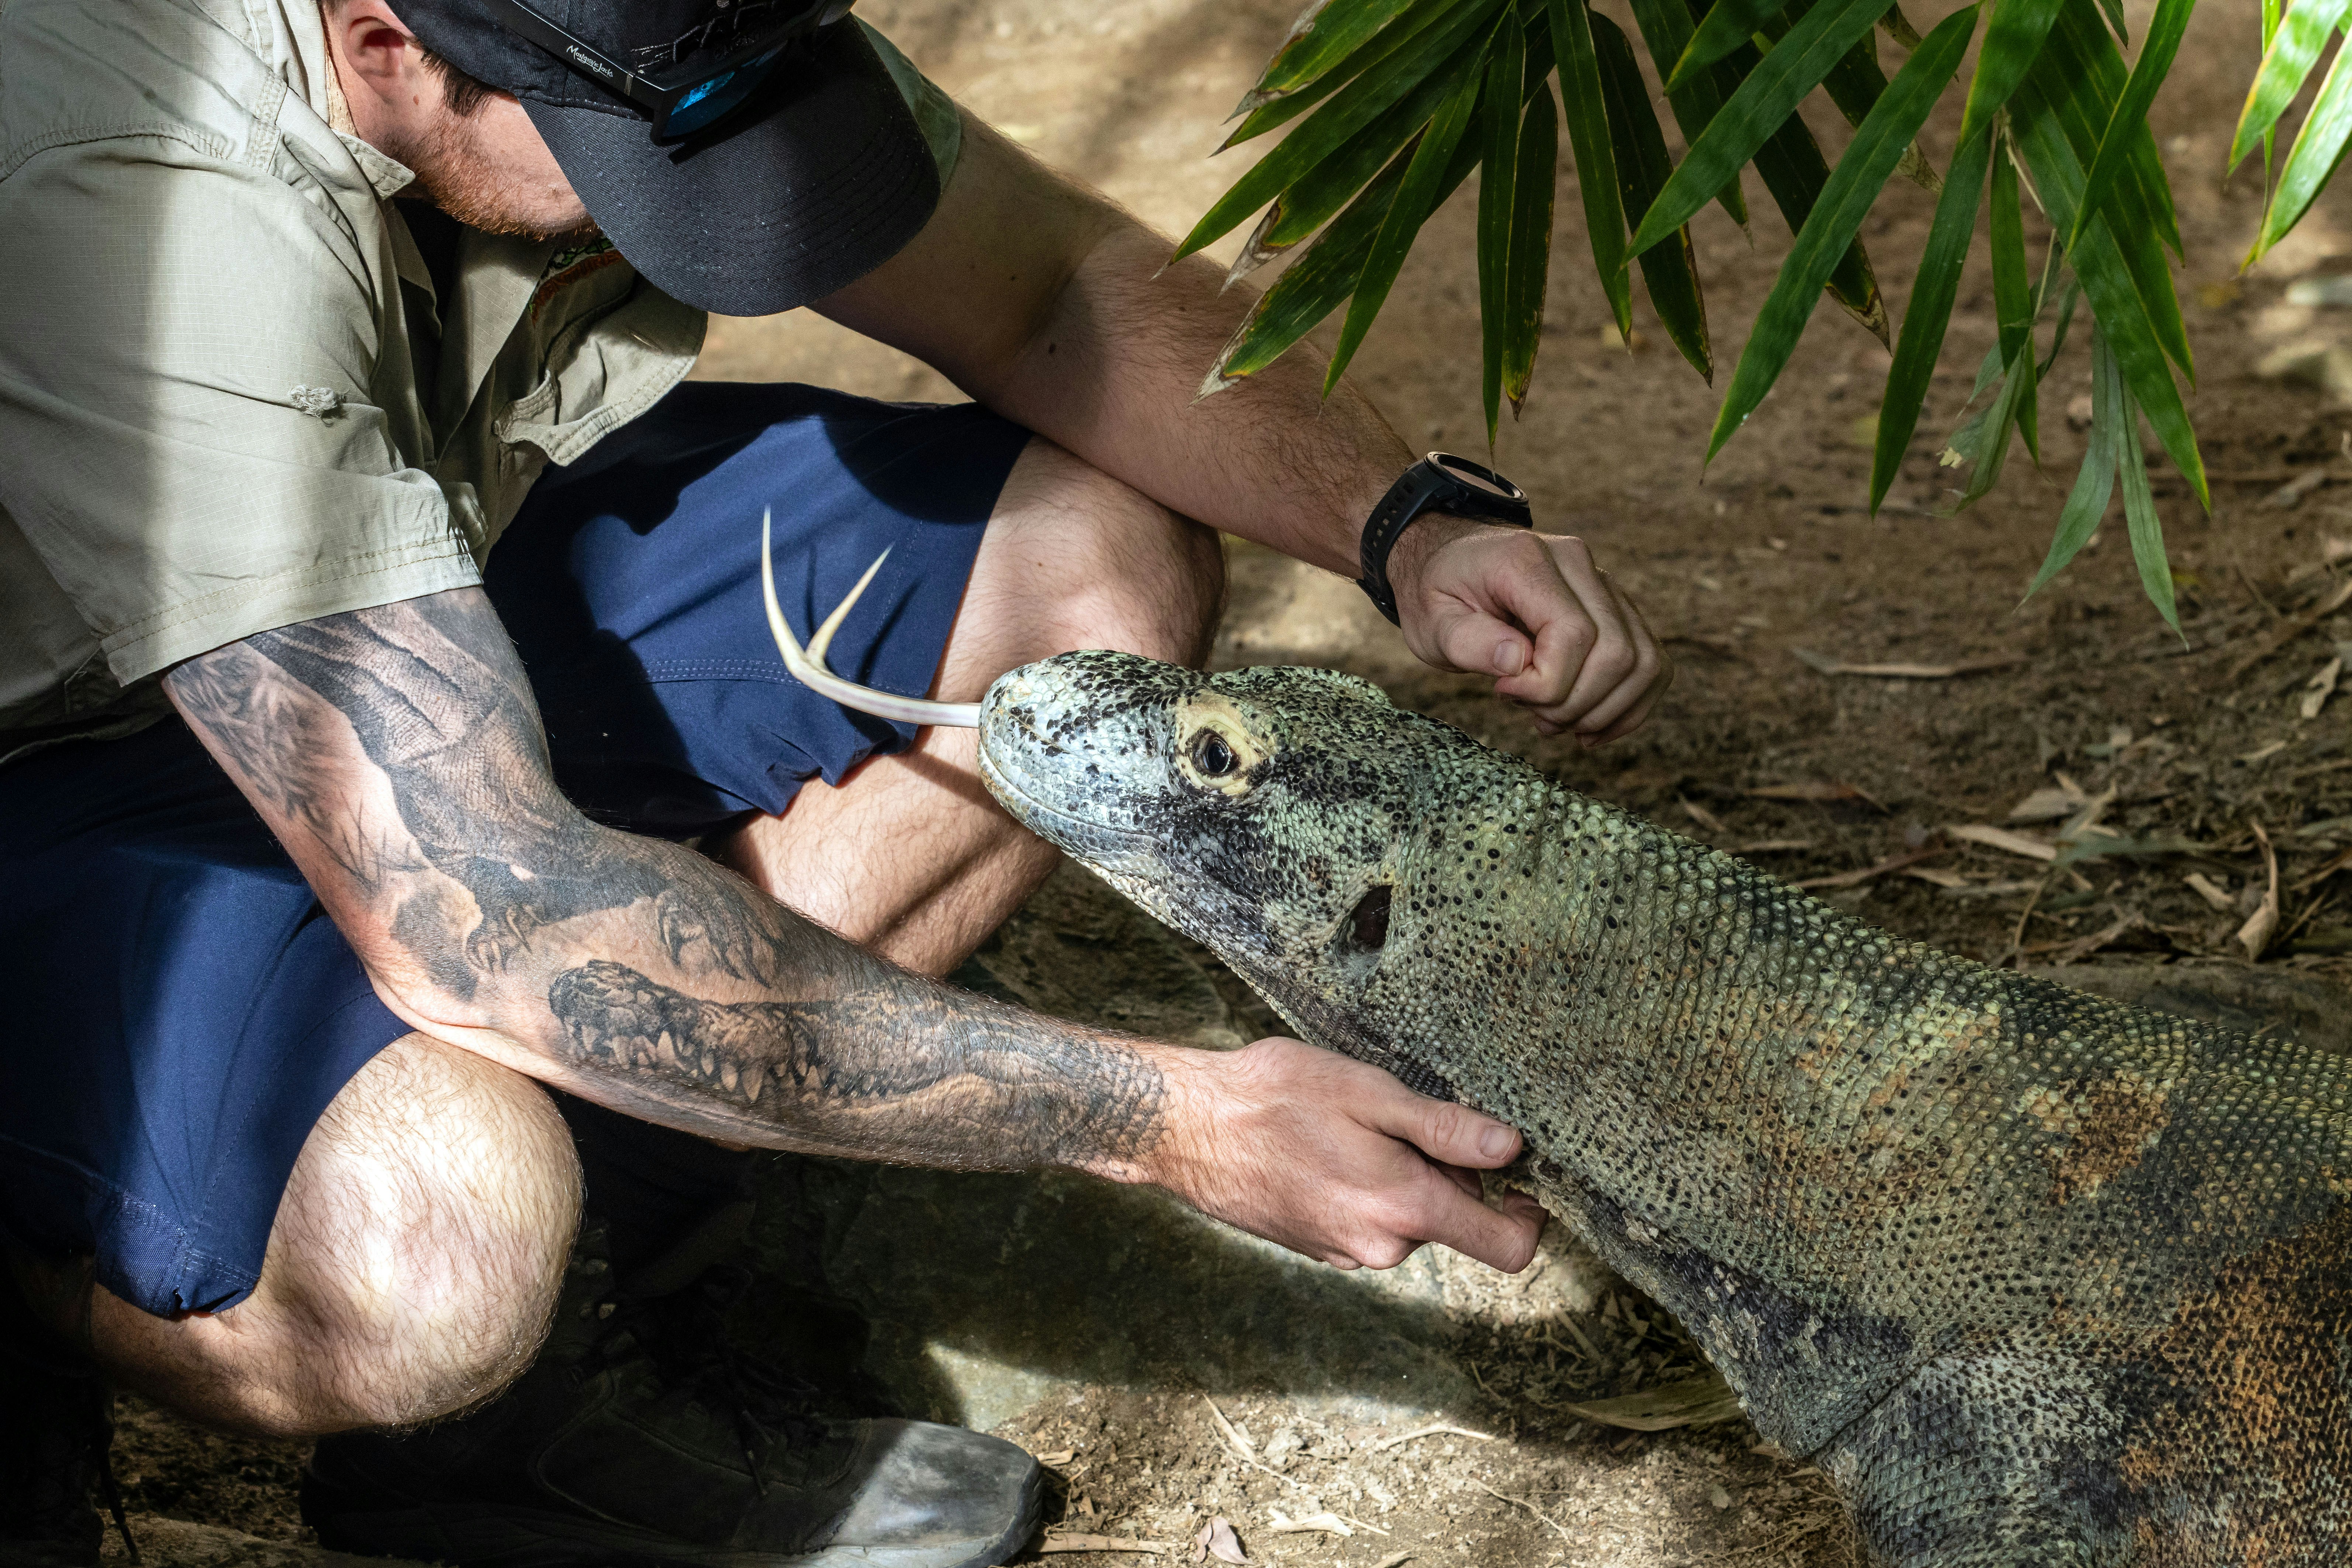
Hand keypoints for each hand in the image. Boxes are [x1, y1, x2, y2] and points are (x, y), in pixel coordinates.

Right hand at [1140, 1036, 1547, 1271]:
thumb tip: (1511, 1148)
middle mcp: (1380, 1246)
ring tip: (1349, 1126)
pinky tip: (1323, 1146)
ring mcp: (1345, 1251)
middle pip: (1451, 1220)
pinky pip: (1367, 1221)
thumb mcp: (1369, 1093)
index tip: (1522, 1177)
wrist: (1186, 1127)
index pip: (1505, 1248)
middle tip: (1399, 1116)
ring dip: (1399, 1176)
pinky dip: (1363, 1186)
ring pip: (1406, 1218)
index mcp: (1404, 1209)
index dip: (1528, 1215)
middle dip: (1445, 1173)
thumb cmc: (1276, 1097)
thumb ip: (1444, 1129)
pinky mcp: (1317, 1246)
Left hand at [1387, 515, 1670, 743]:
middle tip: (1531, 715)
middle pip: (1617, 652)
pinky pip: (1650, 661)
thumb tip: (1519, 664)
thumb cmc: (1436, 594)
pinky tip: (1589, 727)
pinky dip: (1627, 705)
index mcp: (1528, 561)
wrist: (1446, 562)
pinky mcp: (1615, 608)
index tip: (1504, 693)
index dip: (1548, 684)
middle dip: (1576, 704)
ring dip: (1604, 711)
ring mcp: (1603, 584)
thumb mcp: (1430, 621)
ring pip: (1644, 661)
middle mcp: (1578, 564)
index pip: (1573, 635)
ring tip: (1554, 722)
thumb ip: (1468, 642)